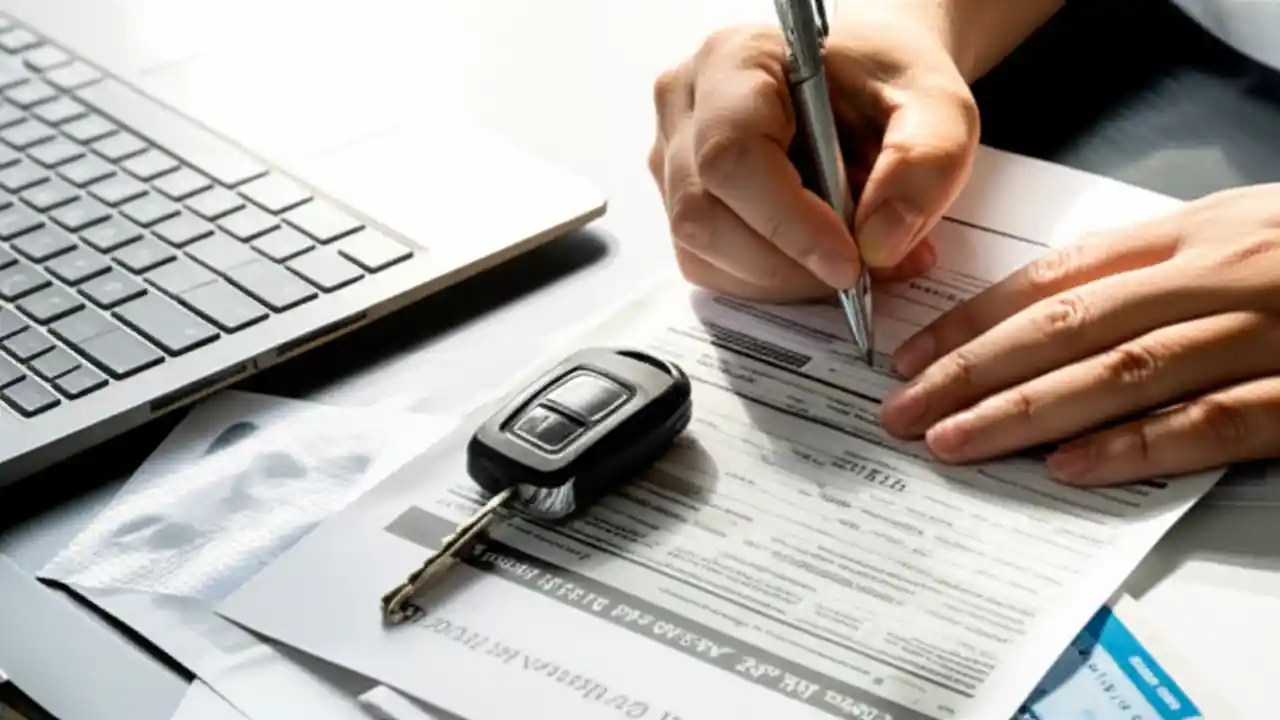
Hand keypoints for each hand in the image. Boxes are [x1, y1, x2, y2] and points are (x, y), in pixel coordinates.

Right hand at [648, 6, 978, 300]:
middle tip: (863, 273)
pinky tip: (813, 259)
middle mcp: (685, 106)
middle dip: (788, 264)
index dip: (787, 222)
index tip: (849, 263)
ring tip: (849, 261)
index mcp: (735, 60)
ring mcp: (672, 157)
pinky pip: (708, 265)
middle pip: (704, 214)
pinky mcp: (680, 202)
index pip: (732, 154)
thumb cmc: (887, 80)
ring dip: (780, 279)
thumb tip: (879, 243)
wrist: (864, 82)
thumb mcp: (938, 105)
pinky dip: (767, 281)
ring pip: (701, 250)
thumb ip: (924, 162)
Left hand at [879, 184, 1279, 484]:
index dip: (975, 319)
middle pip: (1068, 323)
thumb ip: (1160, 267)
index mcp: (1194, 234)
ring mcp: (1263, 330)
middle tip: (902, 409)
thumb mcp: (1245, 231)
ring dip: (1024, 410)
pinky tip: (1068, 466)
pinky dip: (1136, 445)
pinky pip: (1213, 421)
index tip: (912, 356)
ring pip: (1121, 370)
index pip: (1059, 277)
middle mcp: (1217, 275)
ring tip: (951, 440)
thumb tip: (1064, 311)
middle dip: (971, 370)